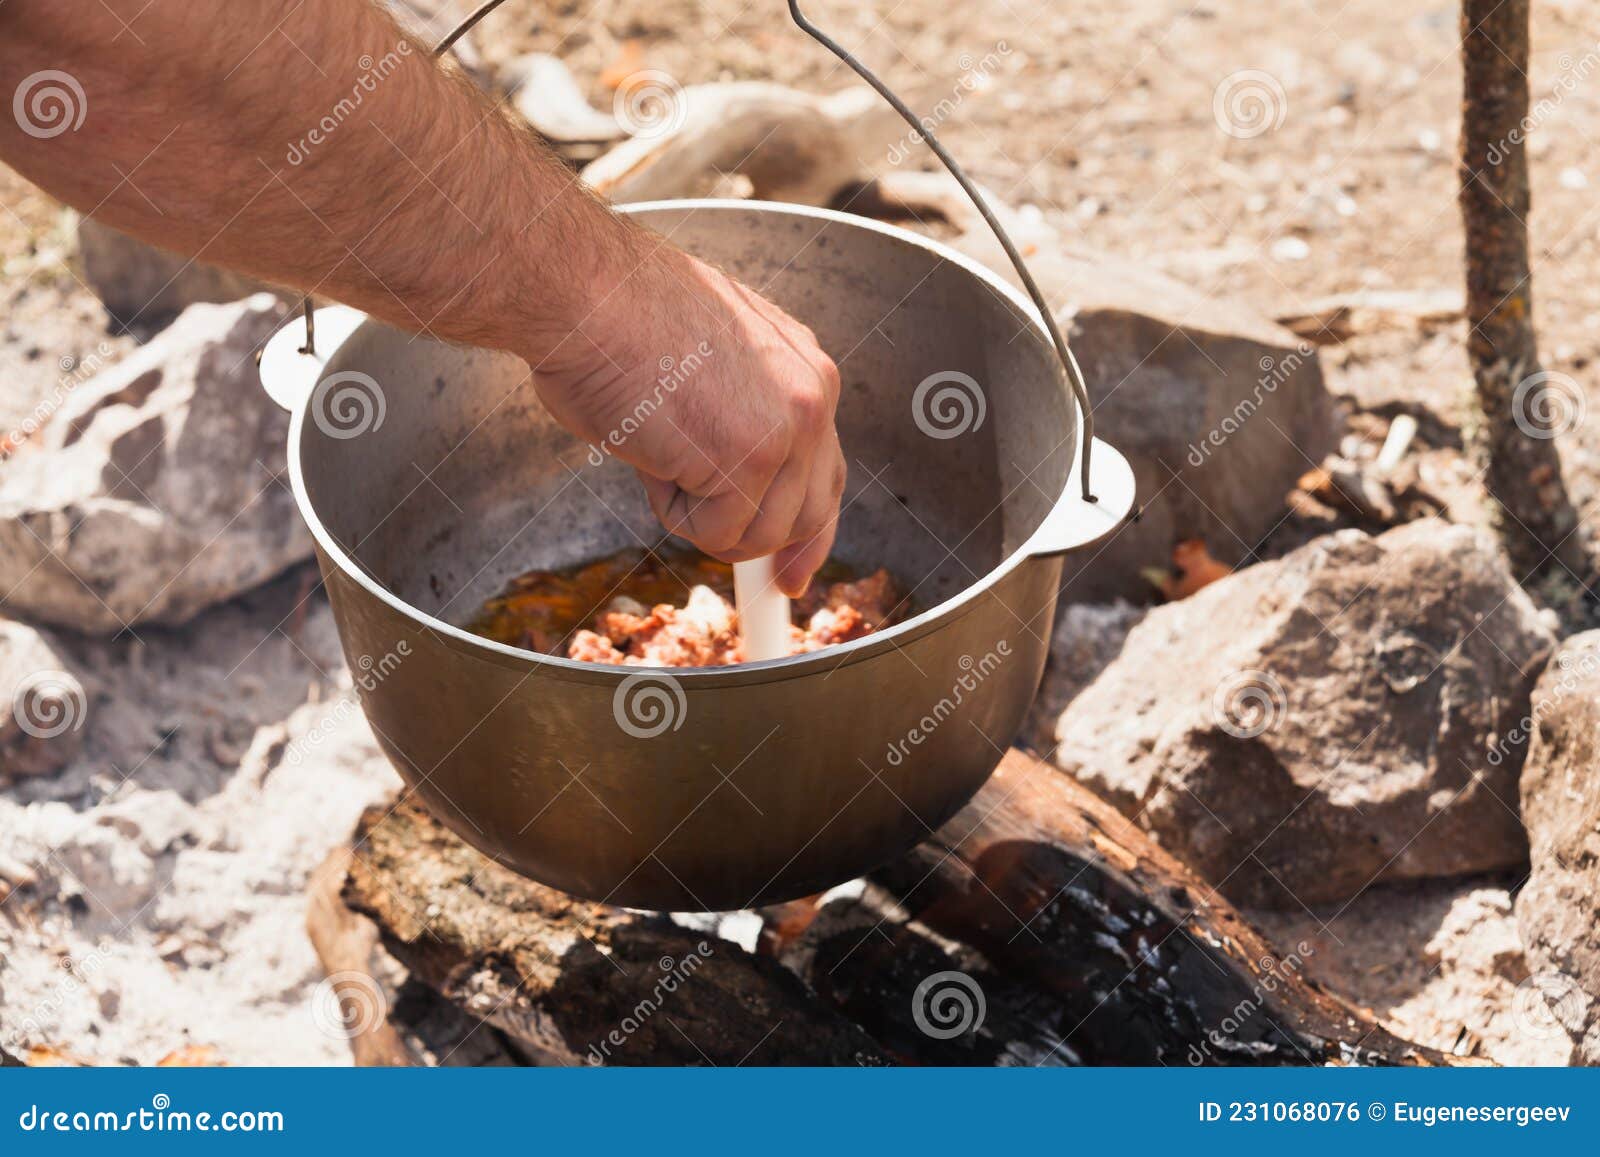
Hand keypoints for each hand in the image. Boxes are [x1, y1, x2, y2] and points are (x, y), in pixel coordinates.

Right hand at [526, 238, 845, 598]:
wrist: (584, 292)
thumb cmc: (617, 318)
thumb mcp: (708, 366)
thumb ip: (742, 419)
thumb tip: (736, 485)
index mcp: (803, 369)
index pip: (826, 471)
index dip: (808, 532)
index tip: (792, 576)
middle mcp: (810, 396)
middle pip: (807, 515)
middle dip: (757, 543)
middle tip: (721, 547)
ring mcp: (786, 429)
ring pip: (758, 534)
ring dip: (698, 514)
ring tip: (660, 449)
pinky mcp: (749, 460)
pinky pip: (715, 533)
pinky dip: (672, 511)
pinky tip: (651, 451)